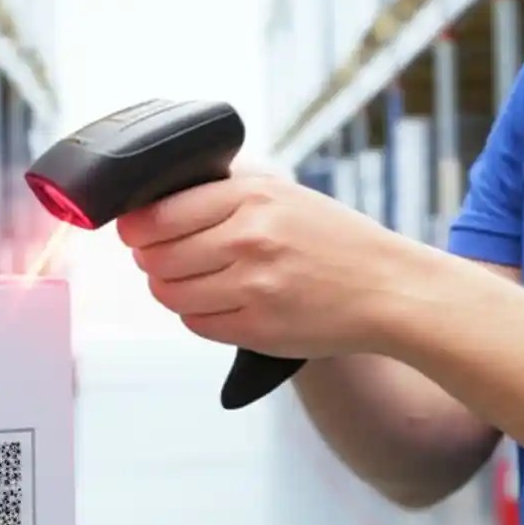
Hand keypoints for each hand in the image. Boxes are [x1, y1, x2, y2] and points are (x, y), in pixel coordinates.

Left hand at [116, 169, 419, 358]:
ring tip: (191, 282)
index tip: (135, 231)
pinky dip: (197, 315)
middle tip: (161, 259)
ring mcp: (252, 286)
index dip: (136, 228)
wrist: (389, 289)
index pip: (159, 215)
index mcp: (253, 198)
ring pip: (171, 294)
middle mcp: (249, 239)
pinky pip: (197, 323)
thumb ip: (228, 197)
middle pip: (157, 257)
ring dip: (171, 289)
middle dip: (151, 260)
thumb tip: (157, 210)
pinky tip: (218, 303)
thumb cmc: (338, 242)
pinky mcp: (258, 328)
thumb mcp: (286, 196)